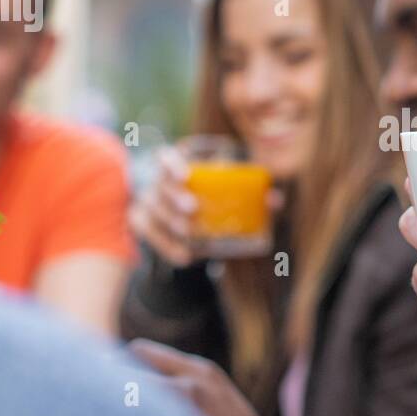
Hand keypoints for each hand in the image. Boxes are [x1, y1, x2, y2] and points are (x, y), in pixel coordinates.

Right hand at [128, 147, 282, 267]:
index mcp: (174, 166)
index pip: (165, 158)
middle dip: (174, 197)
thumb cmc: (207, 193)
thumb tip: (275, 200)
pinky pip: (149, 235)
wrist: (177, 209)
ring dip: (170, 222)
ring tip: (189, 231)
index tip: (186, 175)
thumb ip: (249, 191)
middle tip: (193, 208)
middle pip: (159, 187)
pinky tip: (185, 257)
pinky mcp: (141, 224)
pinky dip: (167, 247)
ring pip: (152, 212)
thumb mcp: (223, 187)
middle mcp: (156, 183)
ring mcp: (146, 203)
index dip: (172, 164)